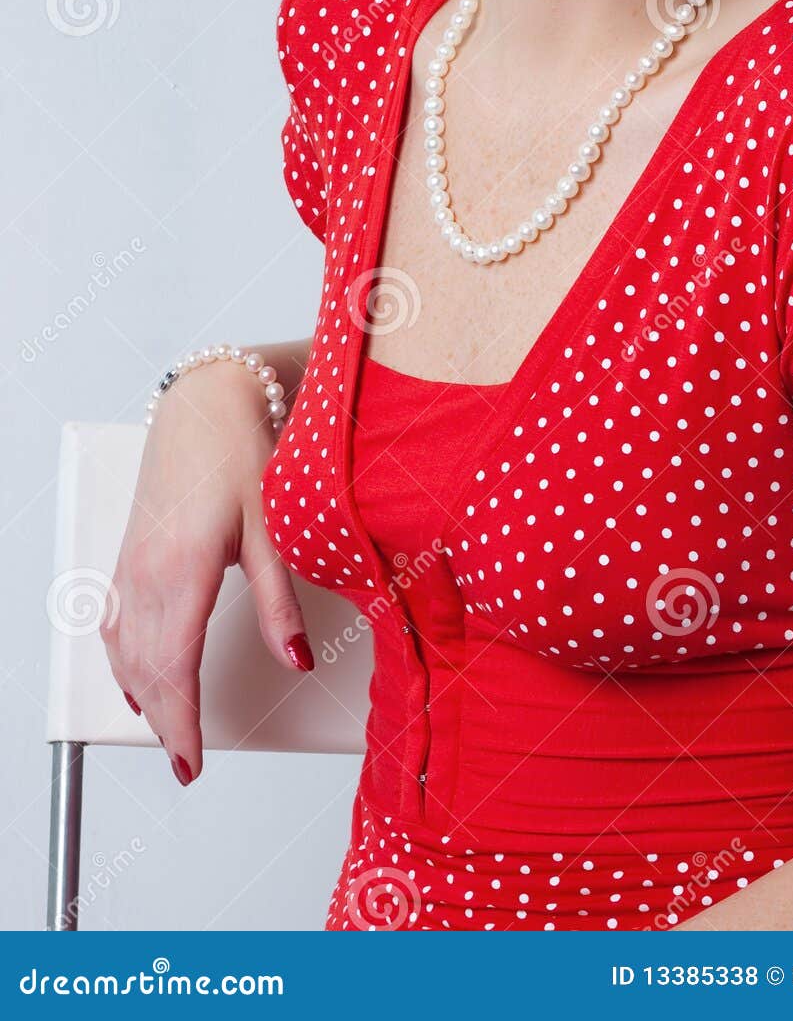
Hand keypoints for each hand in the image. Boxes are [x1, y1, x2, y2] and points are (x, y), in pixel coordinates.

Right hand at [101, 361, 313, 784]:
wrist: (204, 405)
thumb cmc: (240, 455)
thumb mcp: (274, 530)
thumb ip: (281, 602)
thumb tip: (296, 661)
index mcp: (183, 570)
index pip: (175, 670)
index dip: (181, 724)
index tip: (190, 764)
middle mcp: (146, 574)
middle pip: (146, 671)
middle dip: (165, 723)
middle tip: (187, 764)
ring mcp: (131, 566)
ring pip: (127, 652)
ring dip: (144, 697)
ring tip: (169, 732)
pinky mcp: (128, 556)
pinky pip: (117, 626)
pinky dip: (126, 662)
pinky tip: (135, 680)